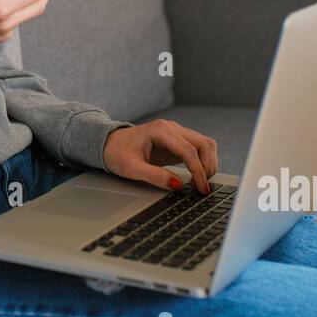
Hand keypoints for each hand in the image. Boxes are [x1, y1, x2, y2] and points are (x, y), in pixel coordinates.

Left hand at [102, 120, 218, 194]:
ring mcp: (176, 133)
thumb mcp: (131, 168)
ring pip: (205, 145)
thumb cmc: (116, 153)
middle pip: (204, 144)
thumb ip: (155, 176)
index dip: (199, 171)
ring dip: (208, 163)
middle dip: (208, 166)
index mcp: (160, 130)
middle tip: (202, 187)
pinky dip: (203, 162)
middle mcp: (172, 128)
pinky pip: (199, 149)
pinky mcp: (177, 141)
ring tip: (200, 183)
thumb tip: (177, 185)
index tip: (202, 189)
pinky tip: (196, 176)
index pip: (189, 150)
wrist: (108, 143)